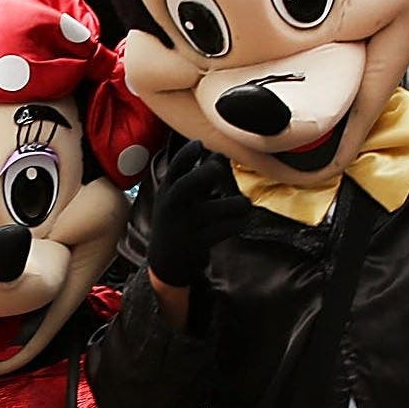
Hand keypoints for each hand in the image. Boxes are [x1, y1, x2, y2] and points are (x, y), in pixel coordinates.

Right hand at [146, 152, 249, 290]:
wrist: (165, 263)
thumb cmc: (178, 221)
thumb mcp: (178, 199)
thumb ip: (197, 178)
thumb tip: (221, 154)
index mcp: (167, 192)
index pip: (173, 168)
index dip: (186, 154)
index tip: (200, 144)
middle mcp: (172, 207)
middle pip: (186, 185)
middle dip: (207, 174)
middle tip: (220, 174)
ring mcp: (184, 227)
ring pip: (217, 209)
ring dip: (237, 204)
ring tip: (243, 204)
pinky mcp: (197, 244)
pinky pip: (225, 229)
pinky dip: (238, 223)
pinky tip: (241, 221)